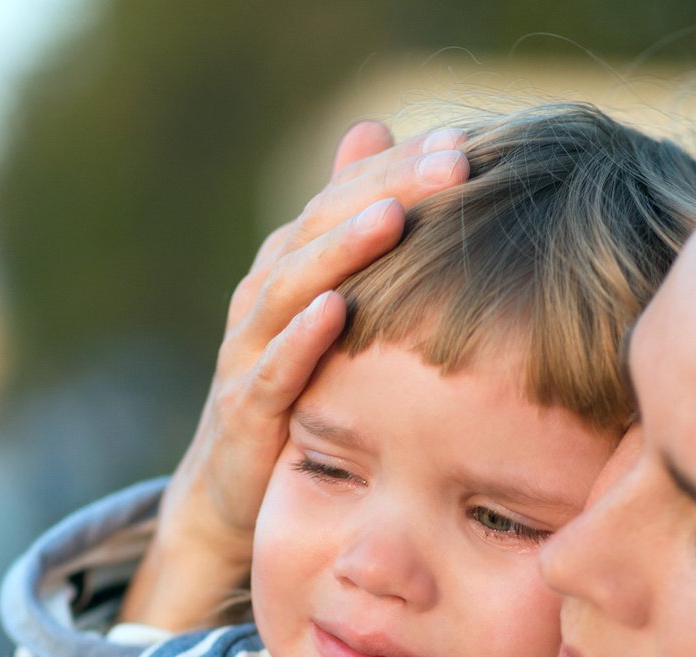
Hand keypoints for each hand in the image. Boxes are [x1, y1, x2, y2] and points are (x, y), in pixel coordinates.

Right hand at [120, 121, 470, 628]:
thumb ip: (347, 222)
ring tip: (392, 217)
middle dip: (385, 190)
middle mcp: (265, 295)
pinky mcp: (245, 412)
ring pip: (291, 287)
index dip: (400, 167)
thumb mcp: (330, 304)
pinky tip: (334, 311)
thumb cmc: (299, 392)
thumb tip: (372, 125)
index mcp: (292, 264)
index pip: (345, 198)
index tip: (463, 143)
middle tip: (450, 163)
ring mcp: (248, 351)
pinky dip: (300, 339)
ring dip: (341, 251)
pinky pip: (272, 371)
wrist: (232, 493)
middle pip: (320, 227)